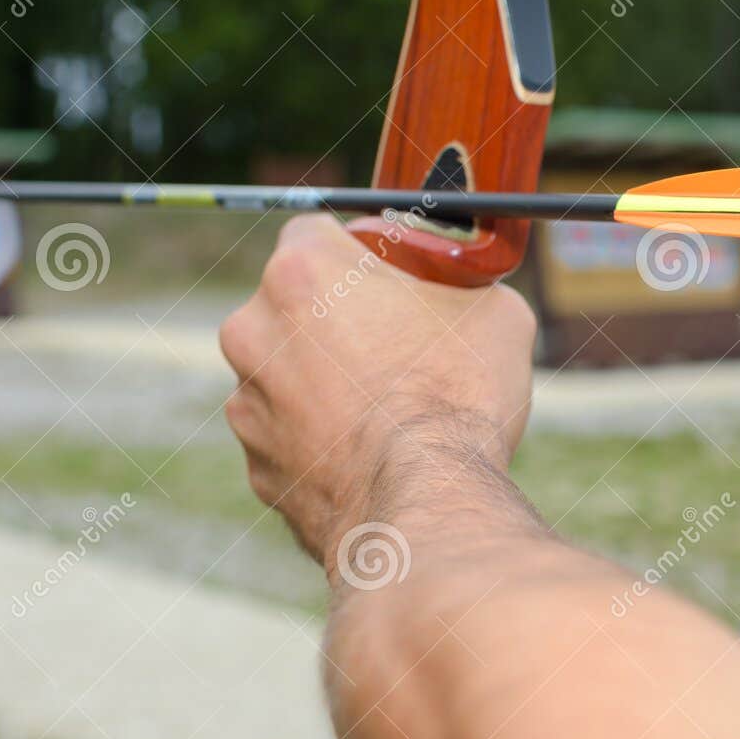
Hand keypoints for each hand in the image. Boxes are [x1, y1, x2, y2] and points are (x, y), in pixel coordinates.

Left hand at [219, 215, 536, 566]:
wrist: (426, 507)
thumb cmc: (457, 397)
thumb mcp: (492, 308)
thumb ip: (456, 284)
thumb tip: (462, 289)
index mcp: (301, 272)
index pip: (317, 232)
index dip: (361, 253)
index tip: (392, 277)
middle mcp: (253, 330)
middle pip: (293, 306)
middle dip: (337, 320)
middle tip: (396, 346)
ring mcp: (247, 402)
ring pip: (288, 376)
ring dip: (326, 385)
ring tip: (389, 413)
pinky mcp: (256, 466)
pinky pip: (291, 440)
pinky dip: (323, 445)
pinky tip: (372, 459)